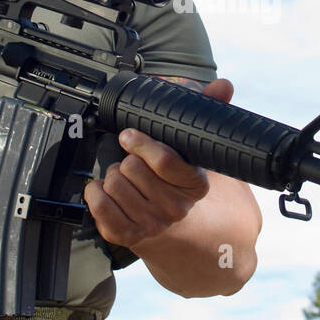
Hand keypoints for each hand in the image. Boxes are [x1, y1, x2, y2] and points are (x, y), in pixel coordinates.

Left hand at [84, 78, 234, 247]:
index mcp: (195, 185)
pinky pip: (99, 203)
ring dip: (113, 175)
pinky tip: (108, 190)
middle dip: (127, 159)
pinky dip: (96, 191)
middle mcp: (175, 208)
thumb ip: (208, 112)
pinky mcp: (126, 234)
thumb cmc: (177, 181)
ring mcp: (151, 224)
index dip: (141, 143)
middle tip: (133, 162)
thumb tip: (224, 85)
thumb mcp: (195, 149)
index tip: (129, 135)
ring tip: (125, 178)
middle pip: (131, 168)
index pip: (164, 160)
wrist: (173, 228)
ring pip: (114, 182)